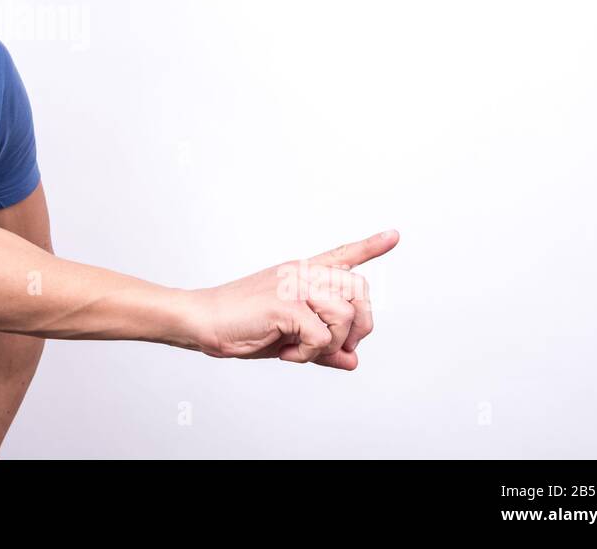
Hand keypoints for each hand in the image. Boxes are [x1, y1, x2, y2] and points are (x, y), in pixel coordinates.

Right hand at [191, 229, 399, 368]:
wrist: (203, 321)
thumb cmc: (241, 326)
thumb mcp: (290, 338)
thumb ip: (323, 347)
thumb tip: (352, 361)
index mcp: (301, 274)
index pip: (342, 255)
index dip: (370, 247)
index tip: (394, 235)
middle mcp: (301, 273)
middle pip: (359, 291)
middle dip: (359, 326)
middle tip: (336, 348)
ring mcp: (293, 284)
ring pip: (345, 315)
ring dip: (330, 344)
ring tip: (301, 351)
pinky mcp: (285, 303)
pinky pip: (322, 336)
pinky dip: (308, 354)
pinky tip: (286, 353)